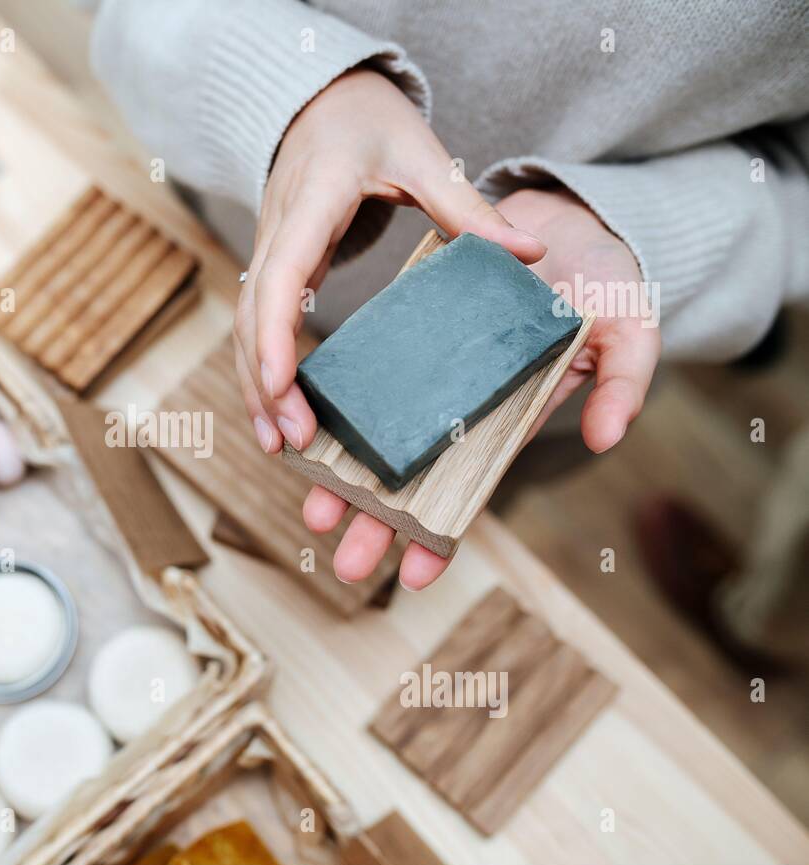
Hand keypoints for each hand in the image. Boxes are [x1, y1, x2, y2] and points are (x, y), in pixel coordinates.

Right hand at [235, 68, 546, 458]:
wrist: (320, 100)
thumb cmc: (369, 120)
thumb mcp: (423, 154)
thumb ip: (468, 206)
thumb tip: (529, 252)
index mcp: (312, 200)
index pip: (280, 275)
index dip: (274, 333)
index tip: (282, 384)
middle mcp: (278, 229)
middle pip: (253, 316)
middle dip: (265, 381)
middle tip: (293, 441)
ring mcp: (268, 249)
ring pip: (246, 326)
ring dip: (255, 387)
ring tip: (279, 445)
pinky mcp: (274, 266)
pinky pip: (257, 323)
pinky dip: (262, 369)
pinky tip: (279, 411)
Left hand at [304, 186, 659, 588]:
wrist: (563, 219)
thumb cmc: (602, 280)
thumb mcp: (628, 331)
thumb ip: (624, 383)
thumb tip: (609, 437)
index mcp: (509, 422)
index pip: (469, 490)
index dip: (443, 533)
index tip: (416, 576)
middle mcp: (462, 408)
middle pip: (414, 478)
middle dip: (380, 522)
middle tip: (347, 563)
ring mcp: (430, 374)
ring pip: (379, 437)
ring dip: (346, 477)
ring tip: (315, 514)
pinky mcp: (406, 332)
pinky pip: (367, 378)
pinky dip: (340, 407)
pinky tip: (306, 435)